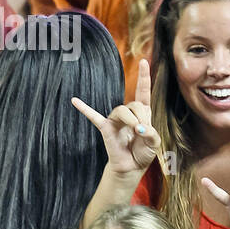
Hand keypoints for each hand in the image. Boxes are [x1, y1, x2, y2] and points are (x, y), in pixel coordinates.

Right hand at [72, 57, 160, 177]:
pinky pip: (93, 116)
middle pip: (135, 104)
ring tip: (137, 131)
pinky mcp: (105, 127)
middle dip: (142, 116)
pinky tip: (74, 101)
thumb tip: (141, 129)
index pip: (143, 91)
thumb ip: (152, 134)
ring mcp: (115, 119)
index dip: (144, 77)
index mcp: (142, 113)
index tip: (143, 61)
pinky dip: (84, 108)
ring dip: (132, 119)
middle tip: (144, 131)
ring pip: (122, 109)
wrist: (131, 167)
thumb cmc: (143, 153)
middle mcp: (128, 113)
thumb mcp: (154, 143)